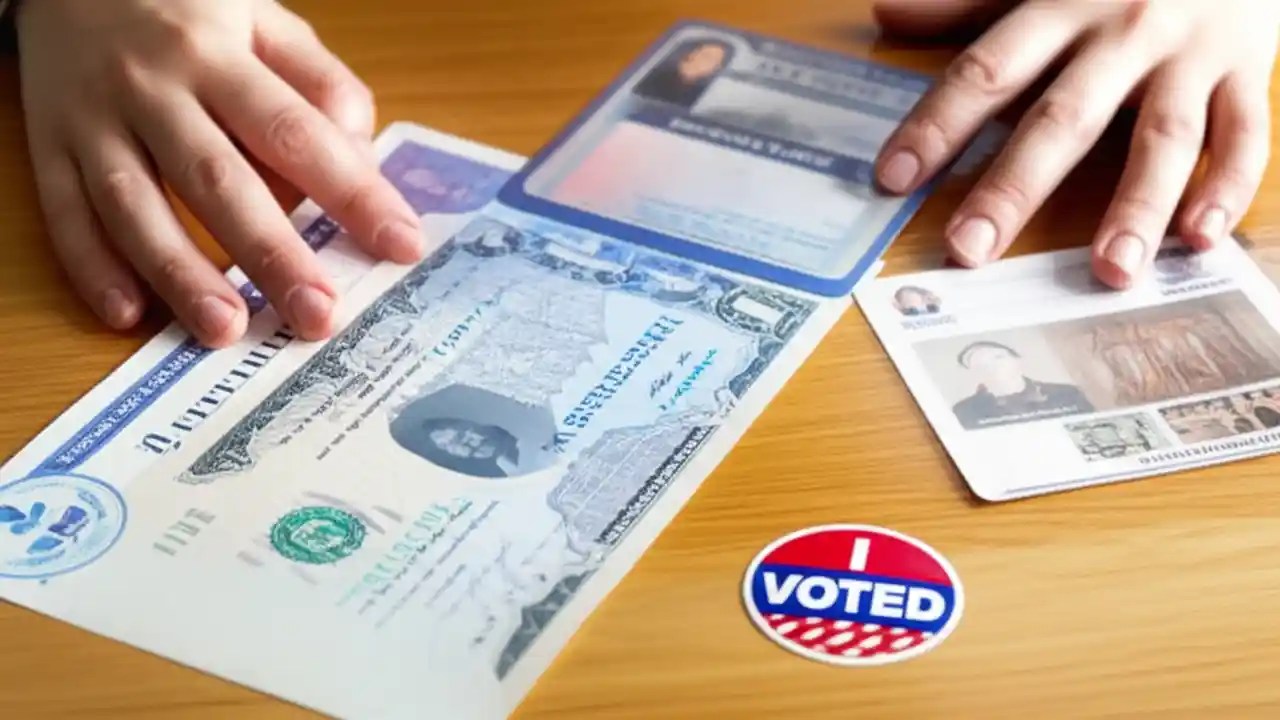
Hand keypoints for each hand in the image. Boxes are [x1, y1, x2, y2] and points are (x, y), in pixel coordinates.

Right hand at [16, 0, 423, 346]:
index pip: (297, 131)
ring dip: (179, 273)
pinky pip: (65, 212)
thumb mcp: (262, 19)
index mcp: (219, 53)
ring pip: (136, 205)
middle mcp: (154, 88)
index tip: (402, 244)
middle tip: (319, 315)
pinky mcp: (46, 146)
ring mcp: (94, 120)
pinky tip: (128, 314)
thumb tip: (359, 157)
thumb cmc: (186, 11)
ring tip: (226, 330)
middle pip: (218, 178)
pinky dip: (92, 266)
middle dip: (271, 253)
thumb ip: (319, 82)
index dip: (353, 191)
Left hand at [873, 0, 1279, 287]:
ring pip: (1163, 137)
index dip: (938, 124)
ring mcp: (1192, 56)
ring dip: (1137, 206)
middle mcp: (1125, 32)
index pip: (987, 70)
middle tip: (970, 248)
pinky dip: (1227, 188)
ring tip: (1109, 270)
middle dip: (1015, 187)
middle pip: (1064, 117)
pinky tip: (1200, 240)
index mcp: (1062, 4)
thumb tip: (886, 12)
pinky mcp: (1250, 73)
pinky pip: (1246, 135)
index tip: (893, 179)